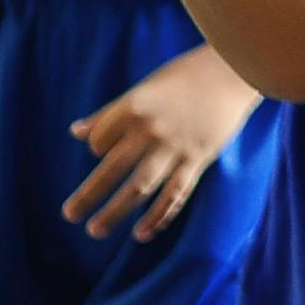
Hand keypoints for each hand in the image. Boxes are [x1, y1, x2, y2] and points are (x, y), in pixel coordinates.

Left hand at [62, 40, 259, 241]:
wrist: (234, 72)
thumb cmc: (184, 76)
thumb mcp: (142, 88)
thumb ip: (109, 113)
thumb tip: (75, 133)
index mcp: (133, 108)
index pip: (100, 141)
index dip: (97, 147)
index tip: (104, 148)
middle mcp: (151, 130)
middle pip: (112, 170)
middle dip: (89, 195)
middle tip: (70, 215)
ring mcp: (176, 147)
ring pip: (140, 187)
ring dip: (116, 212)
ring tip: (95, 231)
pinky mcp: (199, 159)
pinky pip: (176, 193)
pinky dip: (159, 215)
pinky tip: (142, 233)